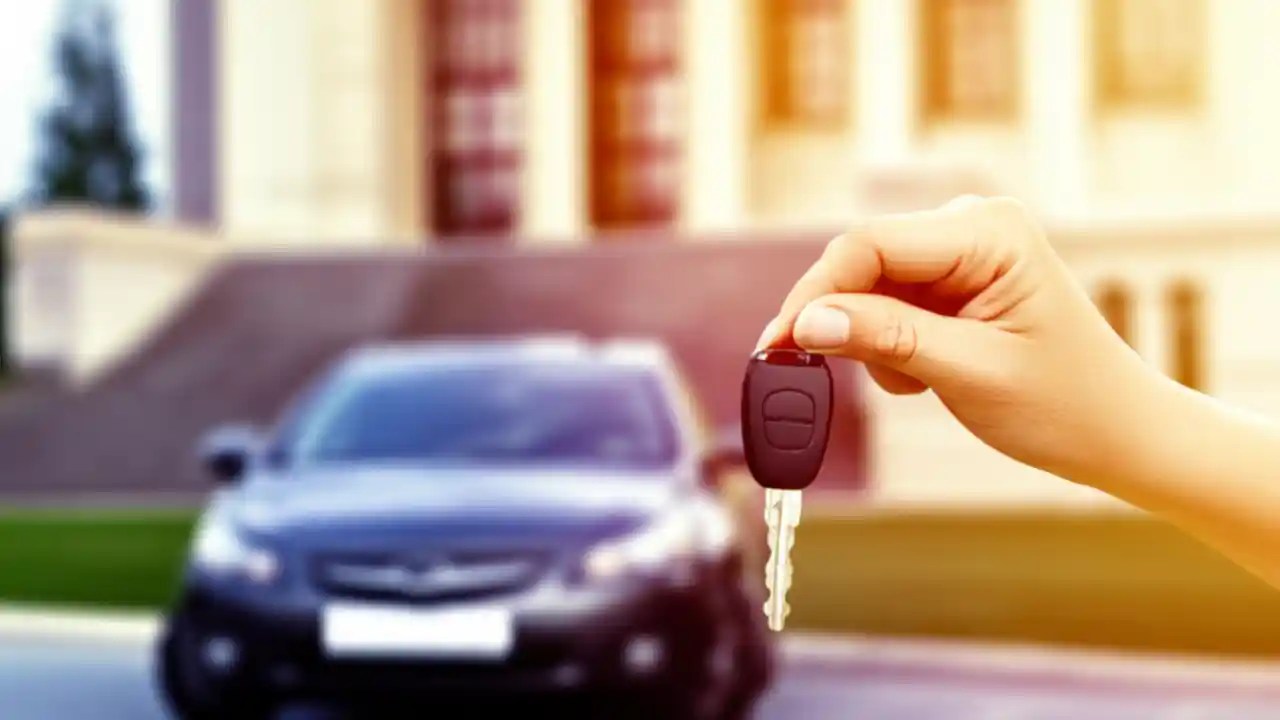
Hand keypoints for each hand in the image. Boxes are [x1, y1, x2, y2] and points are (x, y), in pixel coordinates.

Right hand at [756, 196, 1154, 482]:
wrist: (1114, 432)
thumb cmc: (1065, 402)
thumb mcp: (969, 373)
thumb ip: (886, 339)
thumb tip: (808, 323)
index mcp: (988, 231)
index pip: (868, 245)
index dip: (815, 293)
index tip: (778, 344)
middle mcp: (971, 226)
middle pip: (861, 262)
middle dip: (841, 322)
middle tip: (820, 375)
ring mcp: (960, 252)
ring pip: (867, 288)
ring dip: (872, 342)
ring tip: (920, 383)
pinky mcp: (951, 282)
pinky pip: (886, 305)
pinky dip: (887, 346)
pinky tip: (926, 374)